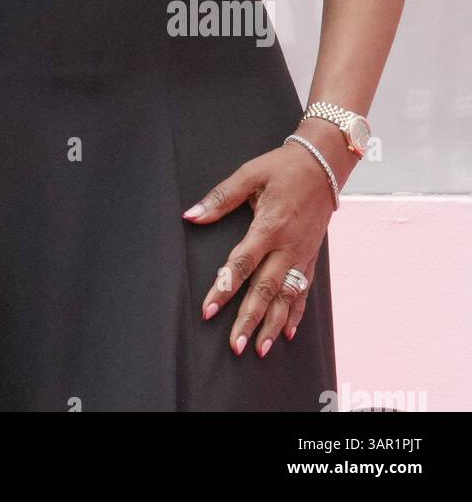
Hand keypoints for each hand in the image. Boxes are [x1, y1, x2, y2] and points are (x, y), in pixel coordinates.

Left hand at [181, 129, 346, 357]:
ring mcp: (302, 255)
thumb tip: (191, 214)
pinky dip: (296, 313)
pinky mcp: (312, 258)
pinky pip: (304, 291)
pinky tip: (287, 332)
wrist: (324, 166)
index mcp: (269, 226)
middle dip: (250, 319)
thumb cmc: (283, 169)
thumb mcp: (249, 175)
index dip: (224, 288)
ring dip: (272, 325)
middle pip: (266, 289)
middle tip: (235, 345)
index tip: (209, 310)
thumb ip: (220, 198)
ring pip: (287, 297)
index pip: (242, 263)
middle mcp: (288, 246)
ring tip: (259, 349)